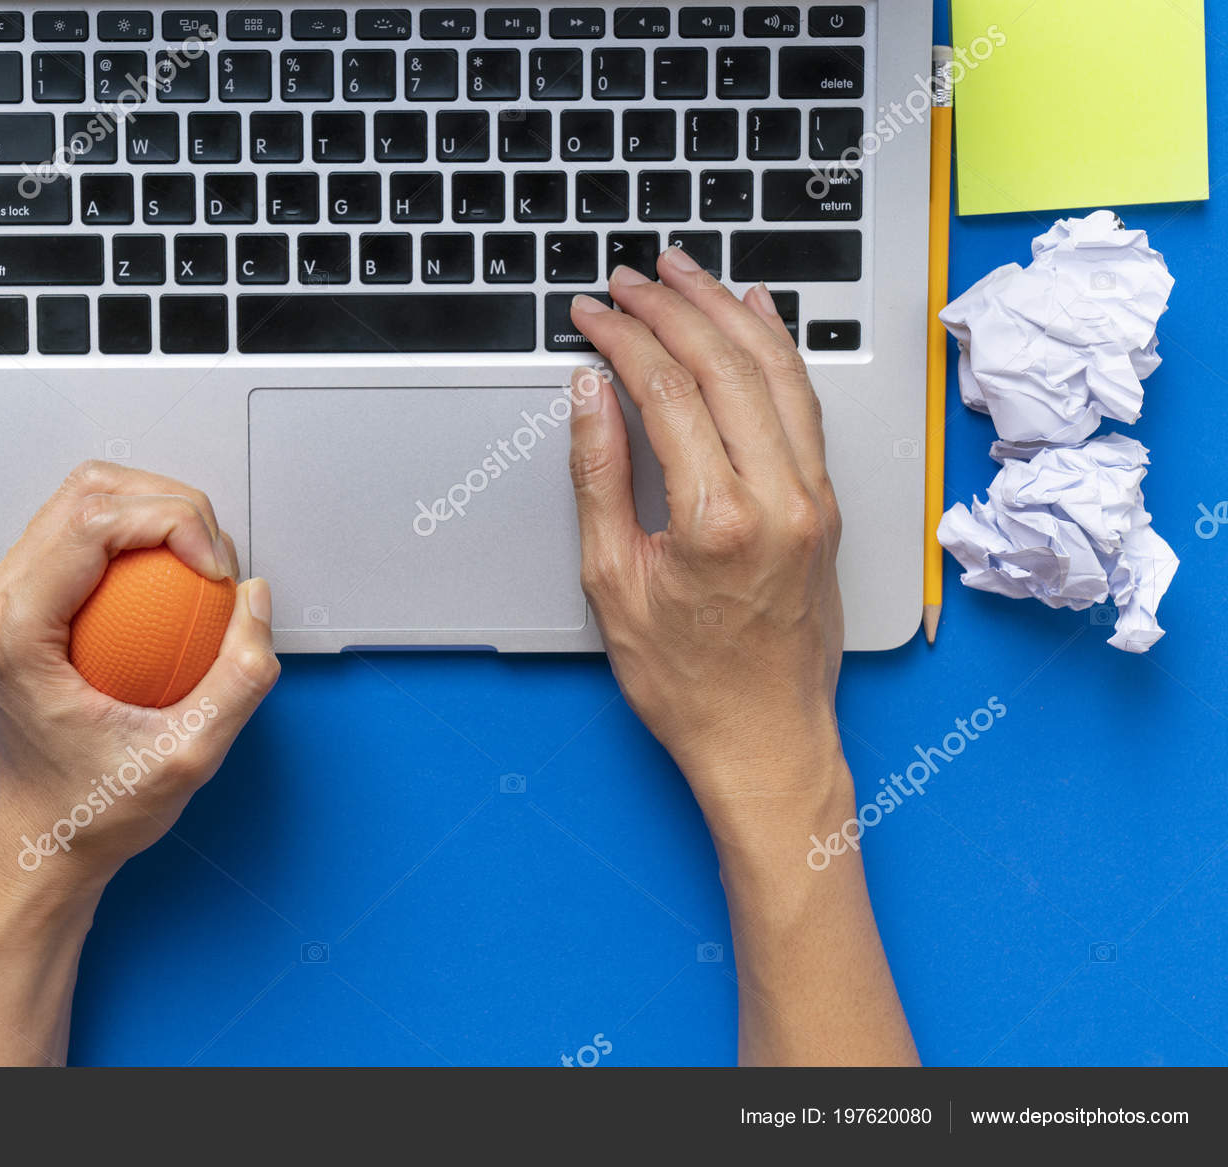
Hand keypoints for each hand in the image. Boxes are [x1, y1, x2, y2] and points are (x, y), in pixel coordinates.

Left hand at [0, 461, 279, 897]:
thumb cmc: (96, 806)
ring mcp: (7, 592)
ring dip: (158, 513)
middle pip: (89, 490)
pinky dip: (142, 538)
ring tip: (202, 569)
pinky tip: (180, 579)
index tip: (219, 571)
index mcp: (16, 628)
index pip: (93, 523)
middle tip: (217, 566)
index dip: (174, 520)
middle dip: (172, 505)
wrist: (44, 836)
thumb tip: (254, 596)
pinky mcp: (26, 597)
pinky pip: (86, 533)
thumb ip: (237, 679)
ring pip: (86, 498)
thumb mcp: (187, 757)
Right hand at [567, 252, 844, 846]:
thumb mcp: (614, 583)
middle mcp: (781, 498)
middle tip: (631, 278)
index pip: (669, 392)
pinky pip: (806, 405)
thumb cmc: (688, 682)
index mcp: (719, 519)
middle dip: (672, 308)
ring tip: (687, 273)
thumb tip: (591, 395)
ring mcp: (814, 499)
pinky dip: (779, 351)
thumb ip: (601, 477)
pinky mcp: (828, 506)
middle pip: (726, 366)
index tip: (592, 314)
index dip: (625, 339)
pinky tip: (757, 318)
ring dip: (727, 312)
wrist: (765, 740)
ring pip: (776, 373)